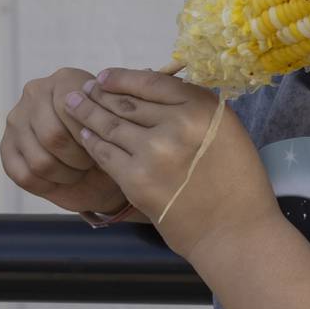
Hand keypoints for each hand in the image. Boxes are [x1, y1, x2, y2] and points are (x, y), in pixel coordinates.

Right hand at [0, 68, 130, 214]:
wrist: (98, 171)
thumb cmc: (112, 144)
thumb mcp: (123, 125)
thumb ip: (123, 108)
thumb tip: (145, 76)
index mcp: (66, 79)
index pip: (73, 109)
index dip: (91, 136)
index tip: (105, 145)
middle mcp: (35, 92)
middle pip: (53, 137)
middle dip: (79, 159)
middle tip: (92, 163)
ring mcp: (17, 120)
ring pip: (40, 161)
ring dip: (66, 174)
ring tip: (79, 171)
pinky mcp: (6, 147)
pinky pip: (24, 175)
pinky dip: (48, 185)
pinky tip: (62, 179)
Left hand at [64, 68, 277, 257]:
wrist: (233, 232)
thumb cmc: (236, 181)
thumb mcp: (225, 130)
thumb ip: (192, 108)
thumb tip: (149, 91)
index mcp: (202, 108)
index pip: (151, 82)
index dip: (121, 77)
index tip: (104, 76)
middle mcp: (177, 124)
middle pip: (126, 102)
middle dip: (99, 93)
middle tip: (82, 88)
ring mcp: (153, 152)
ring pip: (110, 124)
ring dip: (87, 112)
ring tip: (72, 103)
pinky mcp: (136, 180)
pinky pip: (105, 153)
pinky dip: (92, 141)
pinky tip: (84, 134)